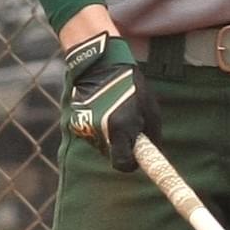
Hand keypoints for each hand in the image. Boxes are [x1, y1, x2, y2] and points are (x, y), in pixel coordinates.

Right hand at [63, 33, 161, 173]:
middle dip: (121, 147)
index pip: (123, 164)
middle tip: (130, 129)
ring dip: (110, 138)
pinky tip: (105, 112)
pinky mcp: (76, 123)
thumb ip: (153, 136)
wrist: (101, 65)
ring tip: (116, 115)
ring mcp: (86, 128)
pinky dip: (100, 130)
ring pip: (102, 146)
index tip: (136, 157)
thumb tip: (153, 153)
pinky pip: (93, 135)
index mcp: (120, 128)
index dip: (131, 163)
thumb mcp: (150, 110)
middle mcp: (100, 131)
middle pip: (111, 155)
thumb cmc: (131, 86)